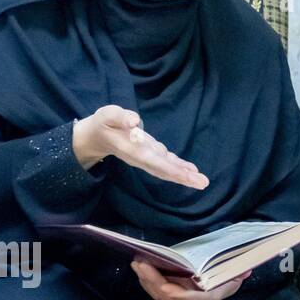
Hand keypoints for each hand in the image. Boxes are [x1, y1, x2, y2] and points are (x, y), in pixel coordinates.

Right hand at [72, 105, 208, 189]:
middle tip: (202, 183)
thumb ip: (121, 117)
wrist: (97, 137)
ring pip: (167, 169)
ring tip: (202, 182)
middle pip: (163, 169)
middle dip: (182, 177)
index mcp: (131, 149)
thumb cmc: (104, 124)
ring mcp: (146, 157)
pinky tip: (193, 172)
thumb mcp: (108, 115)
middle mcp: (141, 157)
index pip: (152, 160)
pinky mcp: (151, 154)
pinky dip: (180, 168)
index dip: (169, 167)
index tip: (186, 174)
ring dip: (185, 176)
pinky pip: (167, 163)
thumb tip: (135, 121)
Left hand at [130, 259, 251, 299]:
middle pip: (169, 296)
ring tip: (137, 263)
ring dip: (146, 280)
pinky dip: (147, 282)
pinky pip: (157, 293)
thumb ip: (238, 273)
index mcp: (209, 297)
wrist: (222, 286)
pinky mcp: (172, 298)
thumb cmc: (227, 278)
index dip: (178, 295)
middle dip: (152, 281)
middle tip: (141, 264)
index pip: (192, 299)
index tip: (165, 287)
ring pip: (159, 295)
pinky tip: (141, 270)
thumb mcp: (235, 276)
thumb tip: (245, 270)